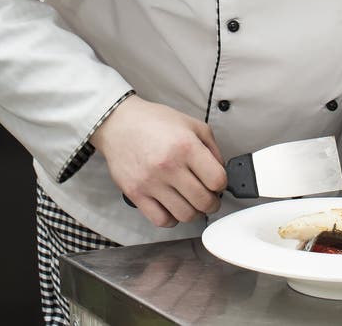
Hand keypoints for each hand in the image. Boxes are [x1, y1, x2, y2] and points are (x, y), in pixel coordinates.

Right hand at [91, 95, 226, 227]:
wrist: (119, 123)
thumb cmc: (154, 122)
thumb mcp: (191, 124)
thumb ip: (211, 147)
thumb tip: (221, 171)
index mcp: (186, 146)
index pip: (217, 180)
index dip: (222, 184)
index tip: (218, 183)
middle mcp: (169, 165)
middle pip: (203, 201)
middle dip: (212, 202)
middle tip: (209, 197)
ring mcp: (151, 182)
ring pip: (185, 215)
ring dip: (194, 212)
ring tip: (192, 202)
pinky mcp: (136, 194)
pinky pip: (161, 220)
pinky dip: (172, 219)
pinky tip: (173, 206)